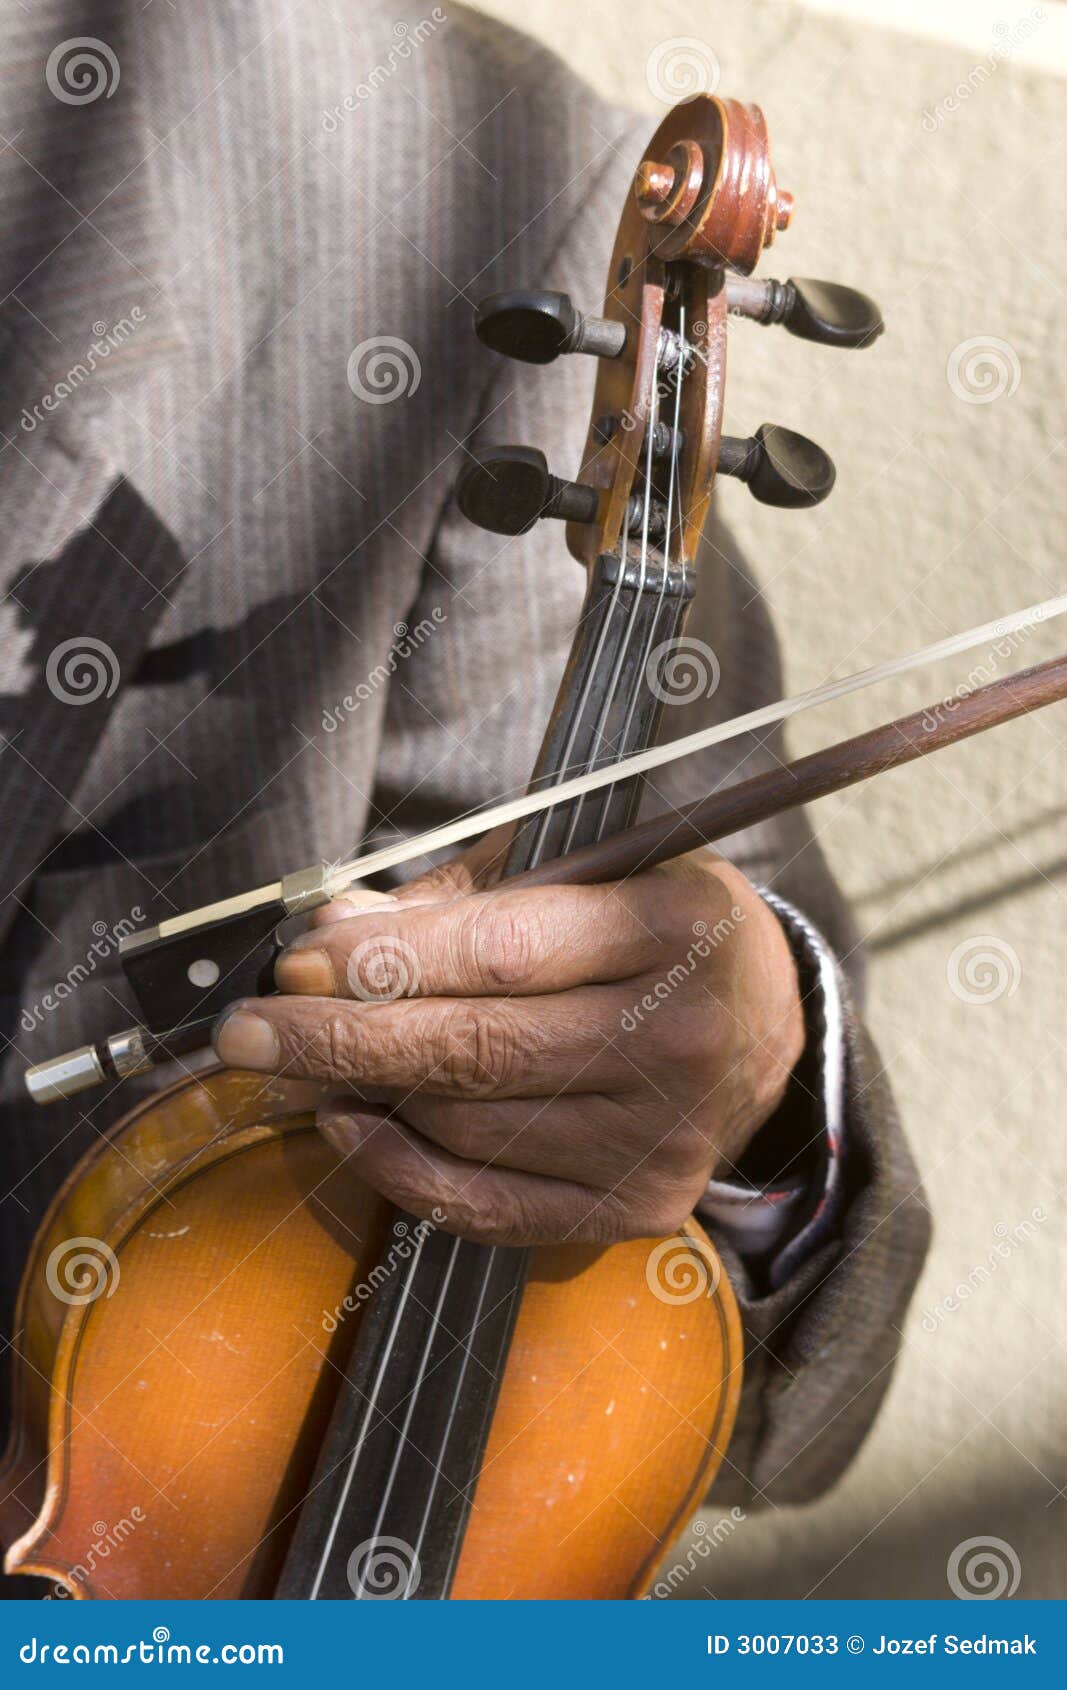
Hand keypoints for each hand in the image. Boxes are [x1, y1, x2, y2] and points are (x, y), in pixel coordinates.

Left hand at [212, 838, 804, 1245]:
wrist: (764, 1022)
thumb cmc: (655, 927)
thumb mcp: (587, 870)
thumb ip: (463, 897)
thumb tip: (334, 930)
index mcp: (682, 928)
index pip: (508, 950)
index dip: (388, 959)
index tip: (297, 959)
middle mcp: (685, 1040)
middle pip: (478, 1048)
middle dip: (339, 1037)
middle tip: (246, 1031)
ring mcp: (664, 1136)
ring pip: (470, 1126)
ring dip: (361, 1093)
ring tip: (296, 1060)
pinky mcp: (640, 1206)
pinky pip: (490, 1206)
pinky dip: (400, 1168)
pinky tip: (347, 1122)